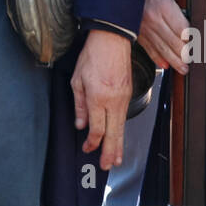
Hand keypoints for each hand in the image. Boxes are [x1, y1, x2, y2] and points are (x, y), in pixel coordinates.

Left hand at [70, 29, 130, 170]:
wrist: (112, 39)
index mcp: (98, 96)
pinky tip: (118, 136)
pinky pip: (124, 116)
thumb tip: (80, 124)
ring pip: (121, 127)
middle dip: (110, 152)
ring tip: (116, 159)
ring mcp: (123, 97)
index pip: (97, 128)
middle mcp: (113, 100)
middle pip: (113, 132)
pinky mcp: (129, 93)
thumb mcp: (77, 80)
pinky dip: (121, 129)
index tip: (87, 147)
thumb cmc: (93, 55)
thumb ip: (79, 105)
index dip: (92, 142)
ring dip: (118, 144)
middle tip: (107, 166)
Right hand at [137, 0, 191, 74]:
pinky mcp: (137, 33)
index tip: (199, 46)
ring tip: (183, 69)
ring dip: (174, 61)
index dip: (192, 40)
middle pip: (173, 42)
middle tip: (193, 61)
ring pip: (162, 49)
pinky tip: (165, 65)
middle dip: (185, 54)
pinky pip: (149, 48)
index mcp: (163, 6)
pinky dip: (157, 58)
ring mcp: (143, 28)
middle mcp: (152, 19)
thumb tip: (191, 23)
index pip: (182, 29)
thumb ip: (179, 5)